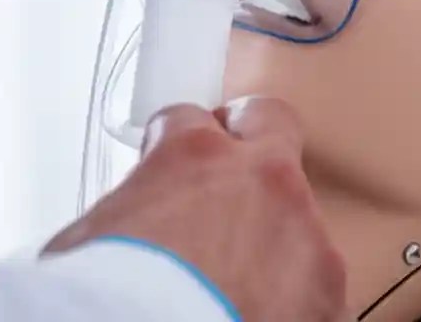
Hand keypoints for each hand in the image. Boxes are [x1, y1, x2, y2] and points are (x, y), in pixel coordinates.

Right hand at [45, 98, 345, 321]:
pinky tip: (259, 316)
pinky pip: (317, 283)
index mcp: (193, 158)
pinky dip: (292, 297)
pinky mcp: (332, 296)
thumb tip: (128, 228)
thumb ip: (129, 211)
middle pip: (270, 121)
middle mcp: (263, 182)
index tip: (170, 166)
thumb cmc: (111, 303)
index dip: (172, 144)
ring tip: (236, 281)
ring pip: (300, 212)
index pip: (186, 119)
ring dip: (272, 234)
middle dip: (249, 137)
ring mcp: (308, 236)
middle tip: (227, 172)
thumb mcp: (88, 240)